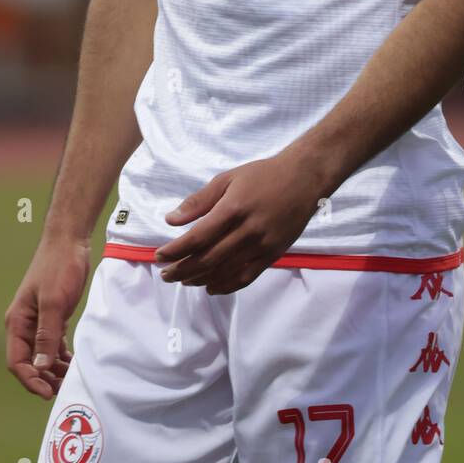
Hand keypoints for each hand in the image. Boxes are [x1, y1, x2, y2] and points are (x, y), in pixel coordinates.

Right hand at [5, 238, 90, 397]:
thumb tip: (39, 367)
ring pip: (43, 354)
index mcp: (17, 322)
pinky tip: (75, 364)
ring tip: (72, 381)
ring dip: (54, 370)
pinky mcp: (53, 315)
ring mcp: (38, 320)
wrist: (69, 241)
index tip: (49, 393)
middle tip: (64, 391)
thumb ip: (46, 335)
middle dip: (44, 379)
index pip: (17, 362)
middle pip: (29, 362)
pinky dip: (62, 356)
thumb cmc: (59, 267)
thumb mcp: (53, 302)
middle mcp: (24, 324)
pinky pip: (54, 344)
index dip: (30, 380)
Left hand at [156, 149, 324, 293]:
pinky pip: (246, 277)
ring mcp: (262, 245)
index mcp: (233, 208)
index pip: (198, 238)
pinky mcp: (273, 254)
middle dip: (182, 269)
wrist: (304, 179)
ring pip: (225, 271)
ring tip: (183, 280)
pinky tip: (211, 287)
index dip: (176, 250)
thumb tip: (171, 220)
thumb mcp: (227, 179)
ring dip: (200, 279)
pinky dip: (226, 286)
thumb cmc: (263, 175)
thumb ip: (199, 201)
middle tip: (165, 274)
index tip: (159, 256)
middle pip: (208, 259)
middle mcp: (247, 230)